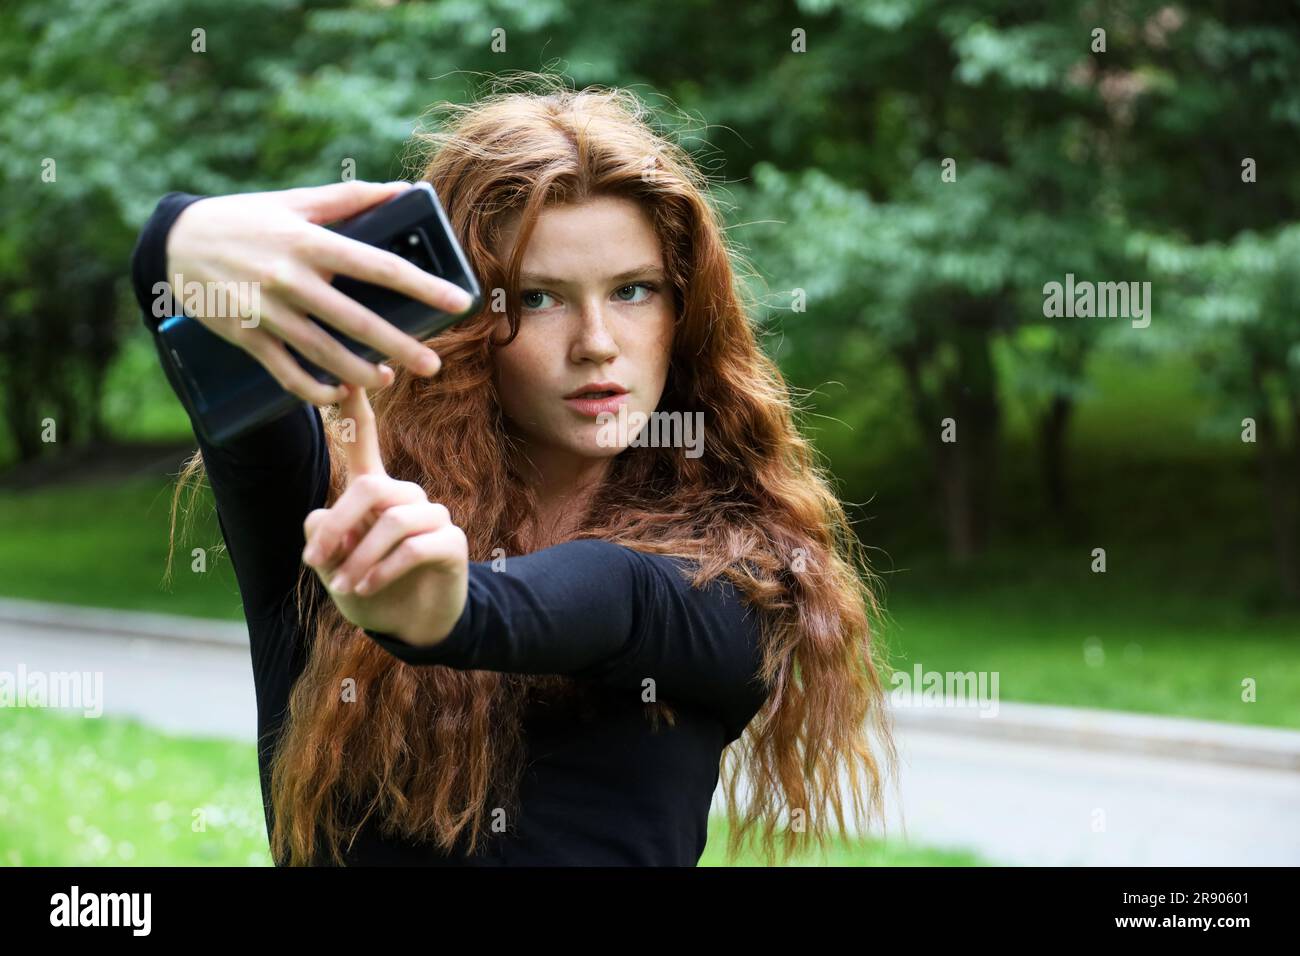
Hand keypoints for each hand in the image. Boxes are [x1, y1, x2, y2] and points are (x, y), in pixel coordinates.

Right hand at [165, 180, 475, 405]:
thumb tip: (405, 191)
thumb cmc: (247, 217)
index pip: (378, 265)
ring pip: (324, 354)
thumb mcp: (296, 201)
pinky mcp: (245, 337)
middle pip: (357, 321)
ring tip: (390, 380)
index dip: (422, 285)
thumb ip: (351, 199)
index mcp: (309, 241)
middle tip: (434, 365)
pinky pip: (287, 372)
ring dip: (361, 374)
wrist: (175, 242)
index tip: (459, 301)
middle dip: (401, 346)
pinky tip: (340, 393)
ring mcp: (266, 311)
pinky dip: (315, 388)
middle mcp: (290, 278)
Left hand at [301, 383, 467, 645]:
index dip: (355, 408)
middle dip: (337, 526)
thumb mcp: (333, 567)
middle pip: (370, 488)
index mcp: (375, 492)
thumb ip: (321, 540)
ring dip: (360, 558)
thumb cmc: (369, 589)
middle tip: (315, 562)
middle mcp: (405, 496)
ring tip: (345, 587)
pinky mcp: (451, 542)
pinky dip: (384, 570)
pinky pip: (415, 547)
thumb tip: (319, 518)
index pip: (364, 441)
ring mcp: (432, 517)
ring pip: (392, 521)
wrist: (411, 626)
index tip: (351, 375)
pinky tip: (367, 588)